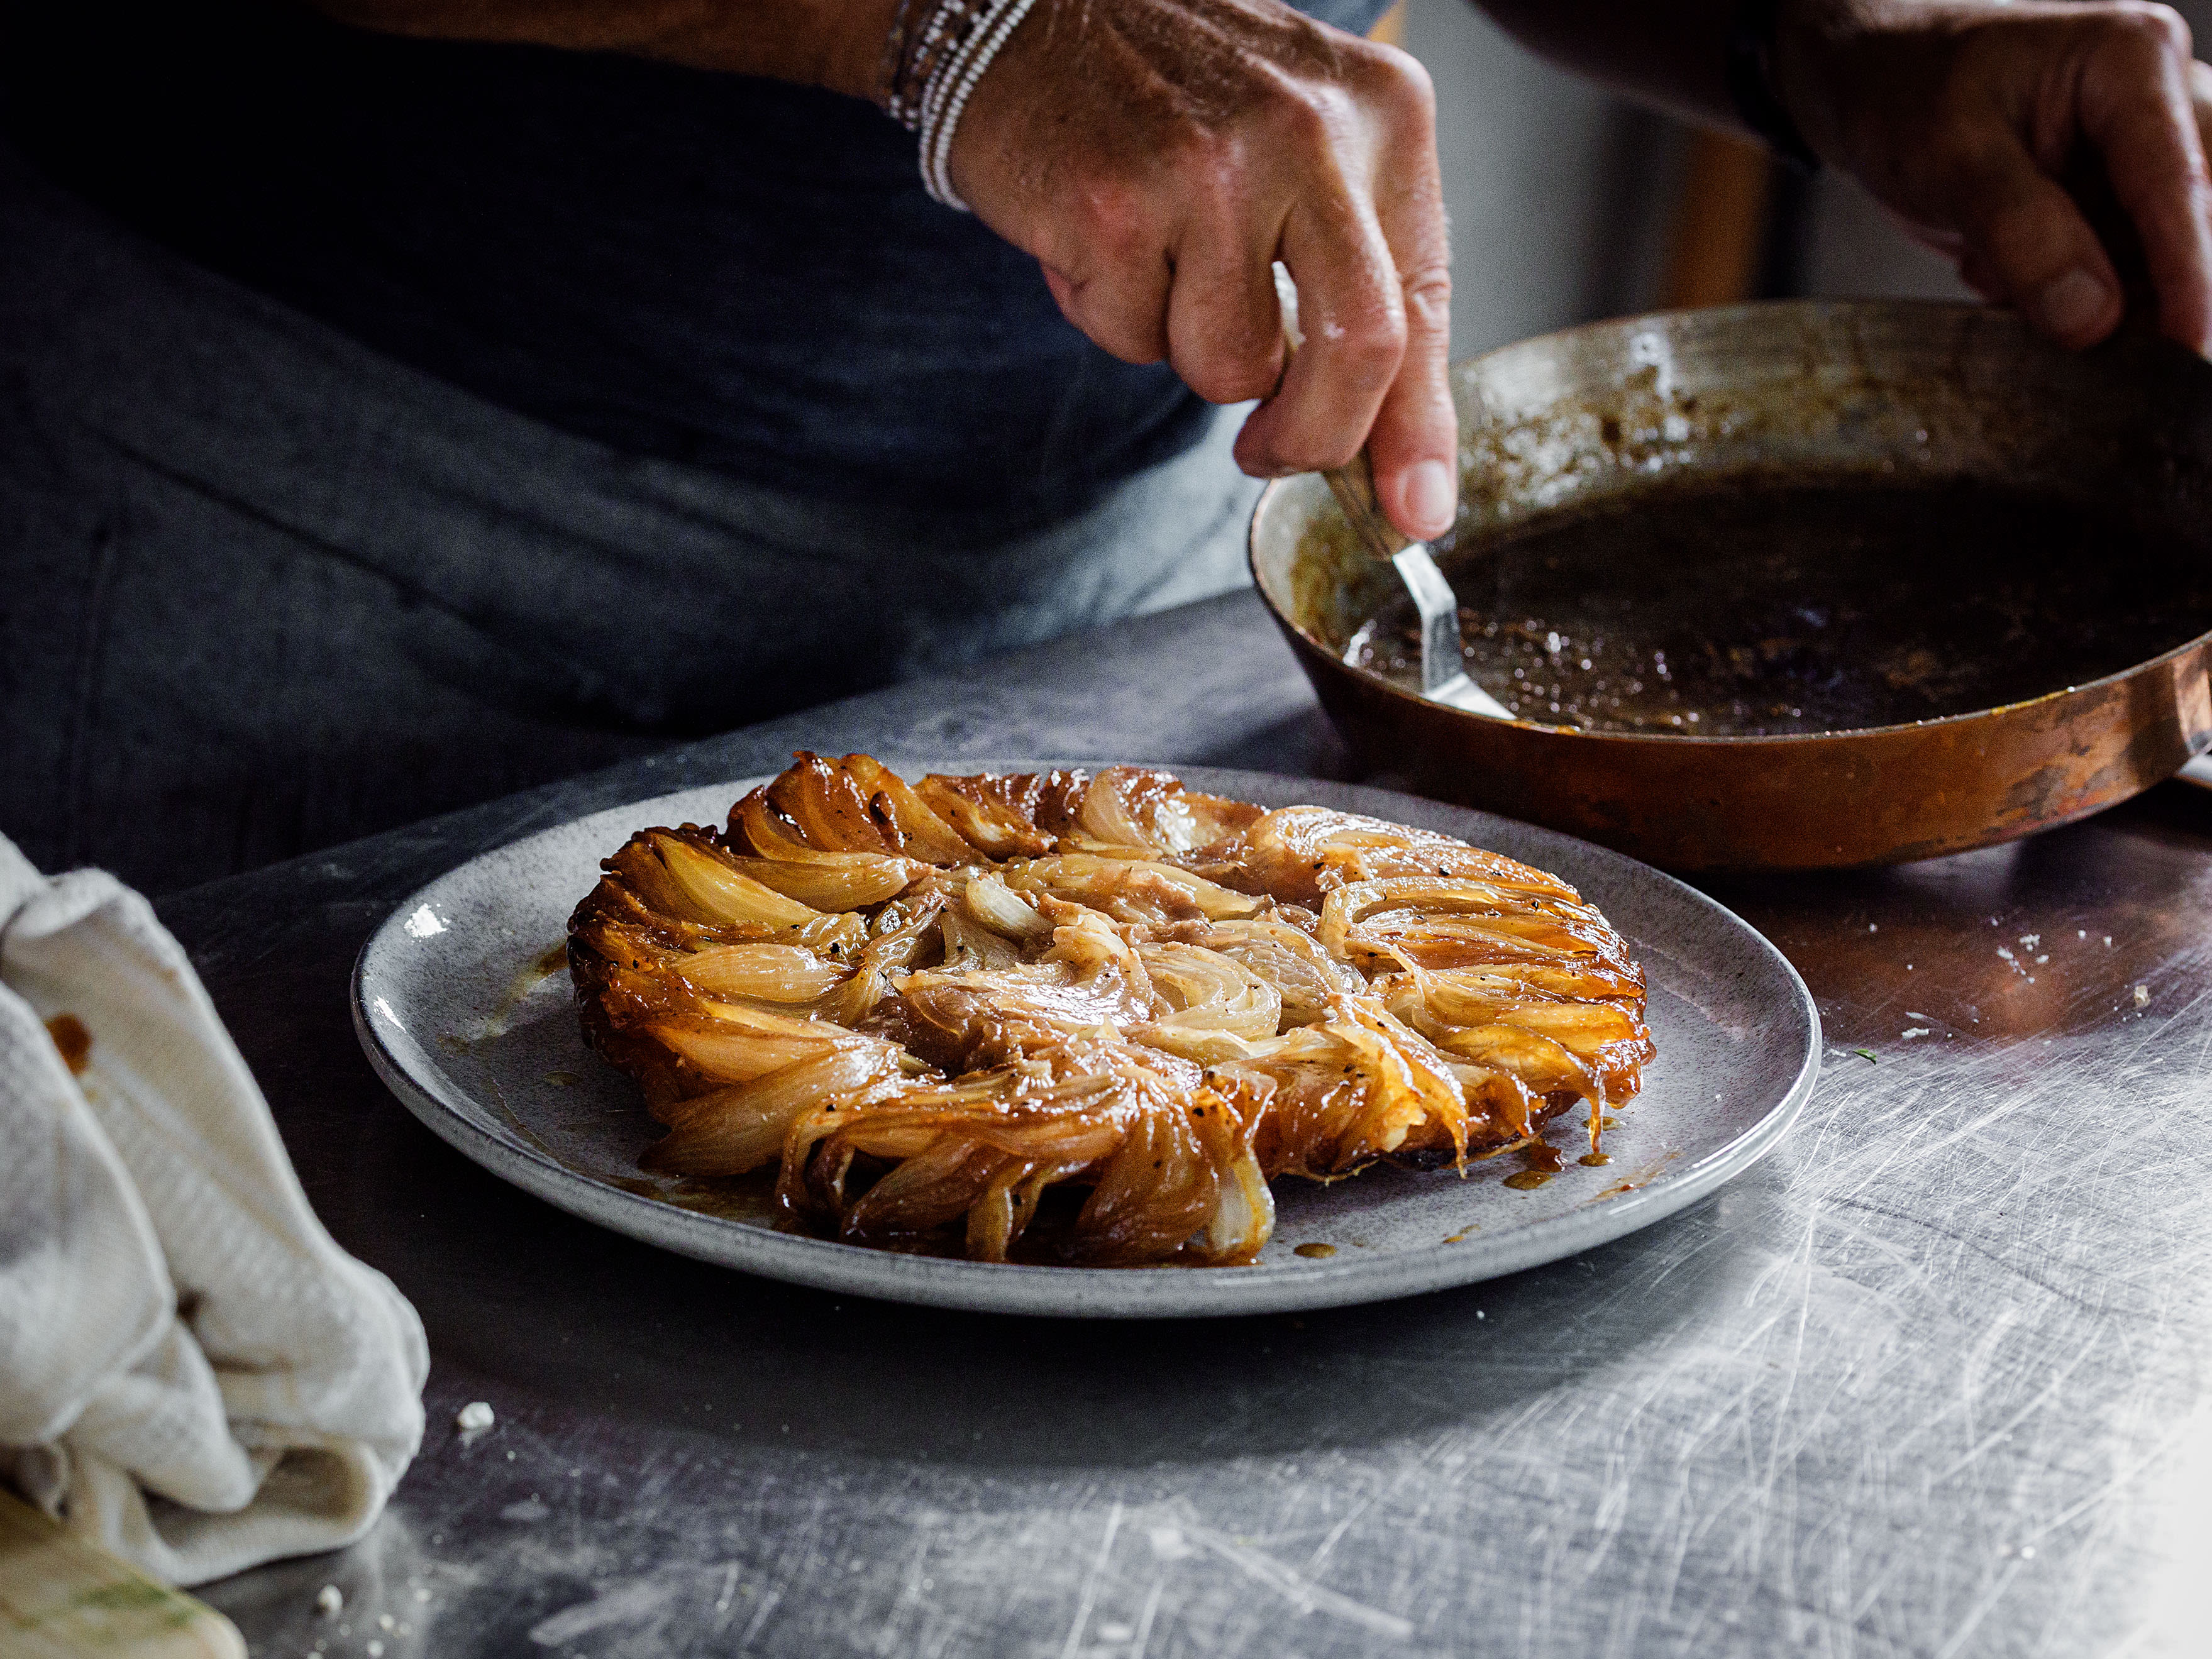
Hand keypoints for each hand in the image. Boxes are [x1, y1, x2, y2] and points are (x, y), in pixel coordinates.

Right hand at [946, 0, 1458, 538]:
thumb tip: (1408, 486)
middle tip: (1268, 451)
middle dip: (1313, 437)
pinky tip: (1099, 233)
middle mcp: (1310, 130)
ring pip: (1230, 367)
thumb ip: (1363, 298)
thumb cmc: (1177, 102)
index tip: (1414, 513)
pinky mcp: (1113, 205)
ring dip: (1184, 349)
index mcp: (1381, 117)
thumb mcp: (1305, 162)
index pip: (1425, 304)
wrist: (1029, 8)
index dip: (1417, 429)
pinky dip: (1109, 313)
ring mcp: (1210, 165)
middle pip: (1360, 351)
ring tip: (1156, 260)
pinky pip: (1131, 339)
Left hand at [1777, 0, 2211, 353]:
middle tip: (2056, 323)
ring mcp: (2139, 155)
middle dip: (2137, 291)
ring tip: (1993, 269)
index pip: (2179, 183)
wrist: (1876, 85)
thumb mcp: (1951, 158)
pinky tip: (1998, 269)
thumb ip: (2023, 233)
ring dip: (2090, 298)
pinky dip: (2065, 295)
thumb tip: (2093, 318)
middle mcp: (2158, 102)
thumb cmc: (1908, 93)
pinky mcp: (2113, 200)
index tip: (2186, 348)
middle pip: (2190, 219)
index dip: (2188, 277)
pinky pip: (2119, 271)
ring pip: (2155, 257)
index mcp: (2132, 61)